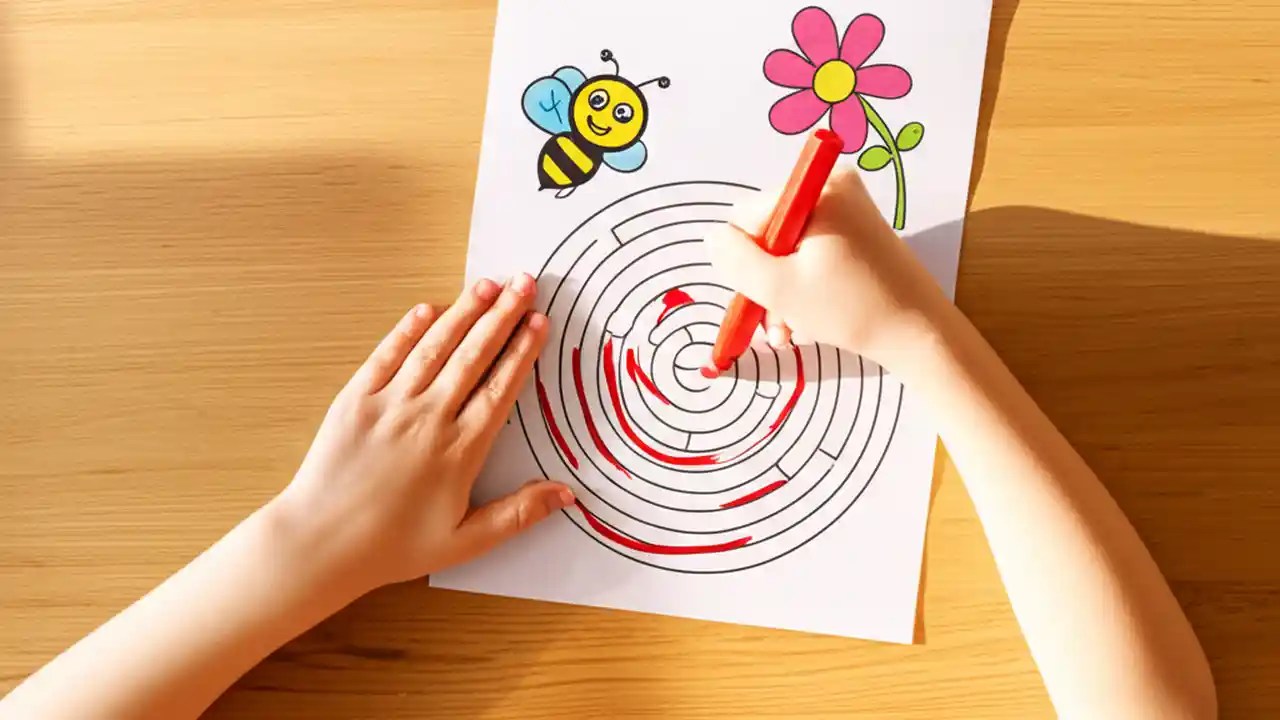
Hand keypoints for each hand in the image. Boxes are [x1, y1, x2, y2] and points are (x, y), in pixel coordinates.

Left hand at [272, 274, 573, 593]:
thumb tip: (566, 495)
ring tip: (488, 284)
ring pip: (435, 347)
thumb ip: (518, 515)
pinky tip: (430, 308)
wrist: (320, 544)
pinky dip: (409, 329)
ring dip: (463, 312)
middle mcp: (428, 419)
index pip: (499, 388)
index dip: (522, 351)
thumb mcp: (465, 542)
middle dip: (502, 315)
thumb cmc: (393, 547)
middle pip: (473, 356)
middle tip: (525, 283)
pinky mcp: (355, 400)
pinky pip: (387, 355)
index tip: (539, 322)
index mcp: (460, 451)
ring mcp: (389, 405)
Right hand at [705, 169, 950, 369]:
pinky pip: (811, 253)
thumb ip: (735, 260)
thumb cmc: (850, 309)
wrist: (918, 333)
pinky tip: (806, 318)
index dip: (746, 261)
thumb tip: (713, 237)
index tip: (761, 298)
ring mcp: (848, 209)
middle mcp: (833, 187)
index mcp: (817, 189)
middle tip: (776, 324)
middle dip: (765, 281)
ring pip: (787, 249)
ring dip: (781, 292)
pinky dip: (803, 286)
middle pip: (767, 232)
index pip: (748, 216)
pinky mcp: (857, 232)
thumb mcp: (779, 289)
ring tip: (790, 331)